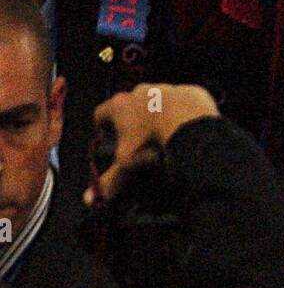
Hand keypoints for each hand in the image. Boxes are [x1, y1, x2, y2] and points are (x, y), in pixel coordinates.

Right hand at [89, 83, 219, 200]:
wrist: (189, 120)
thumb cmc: (151, 140)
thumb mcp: (127, 162)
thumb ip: (109, 180)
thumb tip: (89, 200)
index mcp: (119, 105)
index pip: (100, 114)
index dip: (101, 126)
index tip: (106, 137)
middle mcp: (139, 91)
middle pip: (127, 105)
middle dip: (128, 119)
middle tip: (135, 138)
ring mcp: (164, 88)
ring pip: (154, 100)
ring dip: (154, 113)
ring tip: (161, 133)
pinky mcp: (184, 90)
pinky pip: (178, 100)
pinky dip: (178, 111)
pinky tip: (182, 125)